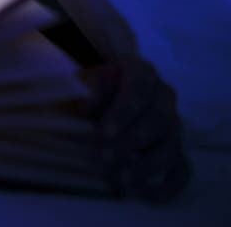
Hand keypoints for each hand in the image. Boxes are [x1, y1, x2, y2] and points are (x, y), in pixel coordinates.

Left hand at [79, 56, 190, 200]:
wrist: (102, 92)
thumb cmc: (91, 86)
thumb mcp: (83, 80)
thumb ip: (87, 89)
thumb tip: (88, 105)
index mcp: (141, 71)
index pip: (139, 87)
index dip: (124, 111)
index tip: (104, 133)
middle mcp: (163, 95)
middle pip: (159, 117)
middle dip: (133, 140)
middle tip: (107, 157)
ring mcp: (173, 122)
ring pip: (172, 144)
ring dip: (148, 164)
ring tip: (122, 179)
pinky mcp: (175, 146)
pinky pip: (182, 167)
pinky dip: (170, 183)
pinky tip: (149, 194)